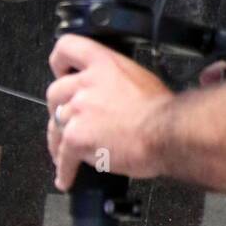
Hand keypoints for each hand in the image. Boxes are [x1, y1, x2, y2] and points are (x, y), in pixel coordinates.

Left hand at [45, 34, 174, 191]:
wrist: (170, 134)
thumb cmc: (166, 112)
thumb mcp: (142, 80)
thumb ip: (117, 82)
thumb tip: (113, 93)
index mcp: (103, 64)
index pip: (67, 47)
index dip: (60, 61)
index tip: (61, 71)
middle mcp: (86, 84)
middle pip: (55, 93)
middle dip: (59, 109)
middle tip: (67, 122)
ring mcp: (78, 110)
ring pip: (55, 125)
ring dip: (59, 141)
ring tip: (65, 154)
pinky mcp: (75, 137)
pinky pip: (63, 155)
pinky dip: (64, 169)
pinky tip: (67, 177)